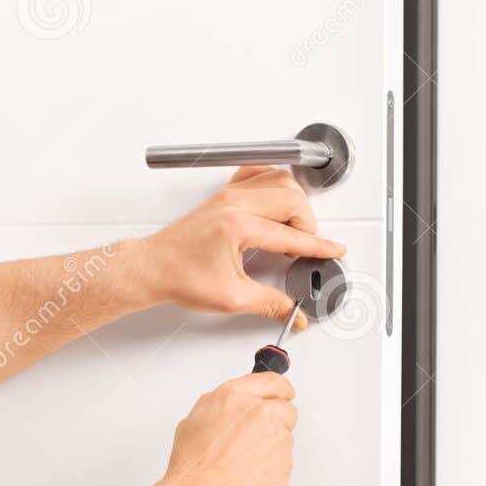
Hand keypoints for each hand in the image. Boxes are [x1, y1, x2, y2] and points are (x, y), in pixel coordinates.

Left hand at [129, 167, 346, 331]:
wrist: (152, 268)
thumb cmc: (179, 276)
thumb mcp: (231, 298)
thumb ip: (269, 304)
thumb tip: (293, 311)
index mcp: (238, 226)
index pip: (291, 235)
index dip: (318, 246)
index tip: (334, 250)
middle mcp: (235, 204)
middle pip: (292, 199)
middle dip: (308, 224)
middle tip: (305, 248)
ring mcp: (228, 195)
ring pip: (279, 179)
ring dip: (295, 202)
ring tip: (293, 228)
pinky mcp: (223, 195)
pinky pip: (258, 174)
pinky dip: (274, 184)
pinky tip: (275, 202)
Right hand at [158, 371, 297, 485]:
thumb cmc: (194, 466)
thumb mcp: (196, 419)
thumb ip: (223, 404)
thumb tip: (235, 404)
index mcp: (238, 396)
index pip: (274, 382)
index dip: (278, 391)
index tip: (282, 394)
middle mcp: (262, 415)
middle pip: (286, 410)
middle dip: (275, 422)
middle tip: (254, 438)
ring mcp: (278, 441)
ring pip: (284, 440)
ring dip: (269, 449)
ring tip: (241, 464)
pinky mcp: (285, 466)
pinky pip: (282, 465)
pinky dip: (269, 470)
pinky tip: (247, 476)